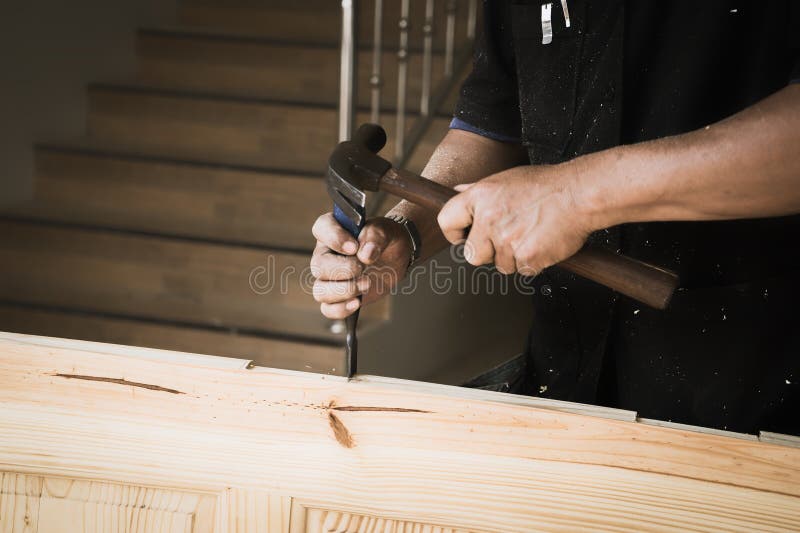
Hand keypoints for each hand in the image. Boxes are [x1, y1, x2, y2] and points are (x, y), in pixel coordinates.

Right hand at [310, 213, 411, 318]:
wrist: (395, 258)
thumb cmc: (385, 240)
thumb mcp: (386, 230)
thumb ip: (376, 236)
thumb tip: (365, 254)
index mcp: (334, 230)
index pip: (321, 229)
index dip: (335, 239)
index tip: (354, 247)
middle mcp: (326, 254)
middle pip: (318, 266)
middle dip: (343, 270)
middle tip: (363, 268)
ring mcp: (328, 277)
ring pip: (320, 290)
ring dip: (344, 291)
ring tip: (367, 284)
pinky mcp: (337, 296)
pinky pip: (328, 308)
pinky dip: (341, 309)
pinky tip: (357, 302)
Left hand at [437, 164, 593, 275]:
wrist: (580, 194)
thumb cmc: (548, 185)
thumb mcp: (506, 179)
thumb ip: (478, 190)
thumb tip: (456, 191)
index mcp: (480, 196)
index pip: (447, 221)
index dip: (456, 233)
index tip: (465, 236)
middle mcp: (489, 218)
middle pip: (472, 254)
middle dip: (488, 251)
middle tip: (508, 237)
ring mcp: (507, 240)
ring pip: (500, 265)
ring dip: (514, 256)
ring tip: (531, 234)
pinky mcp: (526, 257)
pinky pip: (522, 270)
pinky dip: (532, 262)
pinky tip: (541, 243)